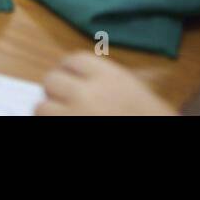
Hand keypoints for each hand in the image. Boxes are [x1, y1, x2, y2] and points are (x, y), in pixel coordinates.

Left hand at [36, 54, 175, 115]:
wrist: (157, 139)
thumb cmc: (151, 115)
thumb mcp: (134, 90)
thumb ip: (107, 80)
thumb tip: (79, 78)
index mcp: (108, 77)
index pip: (73, 60)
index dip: (69, 69)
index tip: (69, 76)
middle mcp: (87, 93)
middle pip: (53, 79)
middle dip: (56, 90)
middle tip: (63, 99)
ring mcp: (74, 115)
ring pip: (42, 107)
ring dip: (49, 111)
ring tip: (60, 114)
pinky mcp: (66, 129)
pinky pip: (45, 123)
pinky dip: (50, 123)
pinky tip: (61, 124)